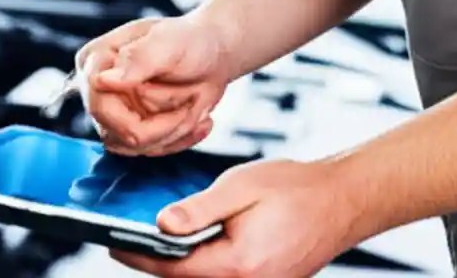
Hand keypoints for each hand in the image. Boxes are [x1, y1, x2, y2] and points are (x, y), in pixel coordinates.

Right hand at [76, 13, 235, 155]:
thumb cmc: (190, 40)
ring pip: (133, 146)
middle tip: (192, 101)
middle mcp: (97, 89)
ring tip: (194, 104)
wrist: (212, 54)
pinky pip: (149, 150)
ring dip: (173, 131)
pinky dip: (179, 139)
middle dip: (163, 124)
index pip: (97, 102)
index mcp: (96, 60)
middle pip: (116, 132)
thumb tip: (103, 80)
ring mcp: (112, 112)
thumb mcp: (170, 42)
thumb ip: (138, 59)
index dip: (132, 116)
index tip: (179, 105)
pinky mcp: (129, 129)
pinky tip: (199, 119)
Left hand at [112, 159, 363, 277]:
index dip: (139, 256)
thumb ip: (198, 210)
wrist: (344, 199)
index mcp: (239, 264)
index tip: (112, 244)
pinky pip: (222, 276)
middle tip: (124, 240)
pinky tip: (189, 242)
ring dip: (178, 263)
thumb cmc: (296, 189)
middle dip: (155, 261)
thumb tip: (161, 225)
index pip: (173, 267)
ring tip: (152, 239)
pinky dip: (201, 263)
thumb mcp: (239, 188)